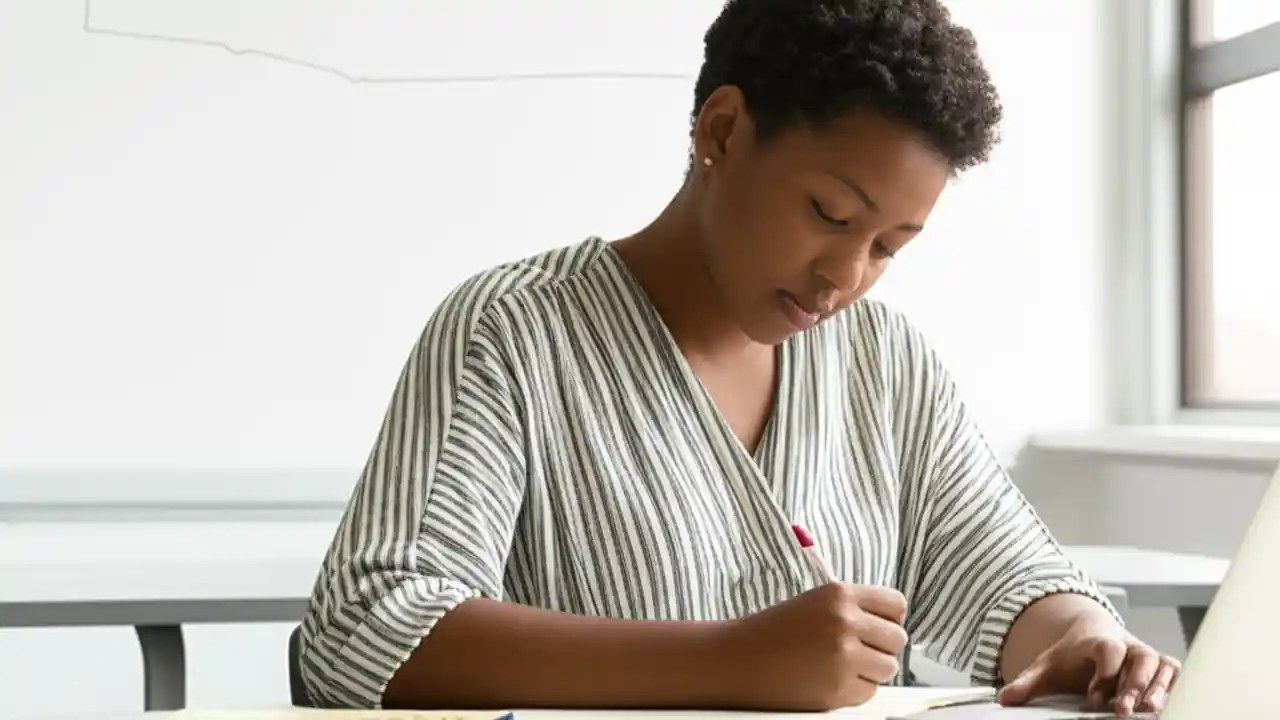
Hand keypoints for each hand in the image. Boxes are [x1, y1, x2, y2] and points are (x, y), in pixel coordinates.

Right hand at [718, 582, 907, 710]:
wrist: (740, 659)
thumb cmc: (776, 631)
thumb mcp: (816, 602)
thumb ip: (854, 607)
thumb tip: (894, 622)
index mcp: (840, 594)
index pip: (896, 604)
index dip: (891, 617)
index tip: (880, 625)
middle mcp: (845, 622)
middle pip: (897, 638)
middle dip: (882, 646)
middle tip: (859, 649)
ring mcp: (843, 657)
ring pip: (889, 667)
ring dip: (871, 670)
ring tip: (843, 665)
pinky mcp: (838, 689)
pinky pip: (870, 691)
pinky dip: (856, 690)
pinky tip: (831, 679)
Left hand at [998, 617, 1181, 715]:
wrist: (1090, 638)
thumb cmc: (1070, 657)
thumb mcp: (1046, 668)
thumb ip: (1027, 683)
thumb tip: (1004, 699)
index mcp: (1097, 641)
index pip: (1107, 649)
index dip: (1104, 674)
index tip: (1092, 701)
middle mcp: (1126, 645)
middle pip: (1140, 657)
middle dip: (1133, 684)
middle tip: (1122, 710)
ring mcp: (1145, 655)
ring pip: (1161, 665)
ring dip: (1158, 687)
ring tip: (1149, 710)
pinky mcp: (1160, 666)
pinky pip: (1173, 672)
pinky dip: (1172, 687)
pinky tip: (1165, 707)